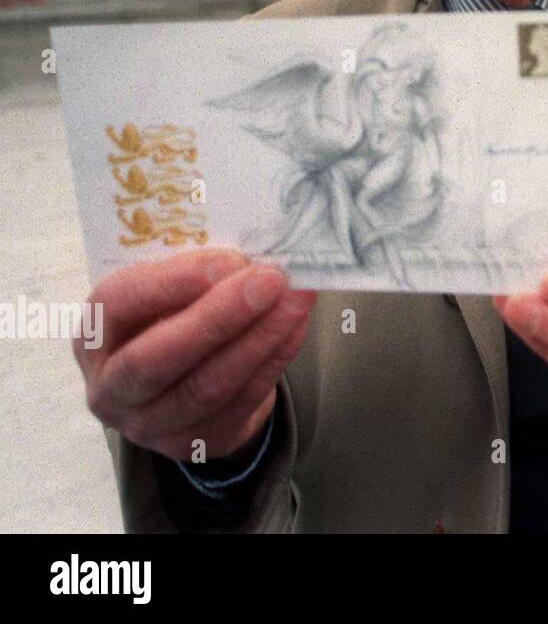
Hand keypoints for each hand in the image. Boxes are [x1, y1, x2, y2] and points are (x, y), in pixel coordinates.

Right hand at [73, 248, 316, 462]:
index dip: (173, 282)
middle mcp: (109, 387)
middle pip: (158, 358)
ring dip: (260, 338)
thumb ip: (194, 276)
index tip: (229, 260)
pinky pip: (240, 401)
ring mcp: (147, 424)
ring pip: (206, 386)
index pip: (120, 305)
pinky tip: (295, 328)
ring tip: (297, 300)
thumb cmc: (172, 317)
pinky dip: (274, 360)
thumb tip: (247, 259)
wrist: (184, 380)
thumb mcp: (165, 292)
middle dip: (220, 316)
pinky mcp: (193, 444)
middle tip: (270, 281)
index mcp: (94, 334)